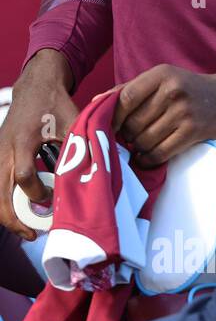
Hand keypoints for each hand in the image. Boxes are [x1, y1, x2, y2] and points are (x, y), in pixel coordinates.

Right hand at [0, 49, 78, 239]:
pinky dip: (5, 202)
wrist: (35, 86)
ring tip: (26, 231)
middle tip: (32, 235)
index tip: (52, 200)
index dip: (37, 193)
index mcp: (23, 140)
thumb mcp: (73, 121)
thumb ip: (83, 145)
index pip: (23, 174)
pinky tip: (21, 214)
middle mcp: (5, 148)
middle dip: (13, 216)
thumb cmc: (55, 104)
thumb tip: (101, 171)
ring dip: (7, 213)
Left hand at [113, 65, 215, 166]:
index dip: (114, 116)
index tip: (111, 126)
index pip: (126, 97)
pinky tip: (147, 159)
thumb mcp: (165, 79)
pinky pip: (162, 151)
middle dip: (127, 135)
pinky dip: (150, 159)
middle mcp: (172, 91)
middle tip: (128, 140)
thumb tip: (98, 102)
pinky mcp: (194, 131)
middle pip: (135, 122)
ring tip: (139, 148)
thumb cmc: (190, 89)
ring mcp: (184, 112)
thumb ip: (134, 88)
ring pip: (146, 139)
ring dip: (138, 148)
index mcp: (161, 75)